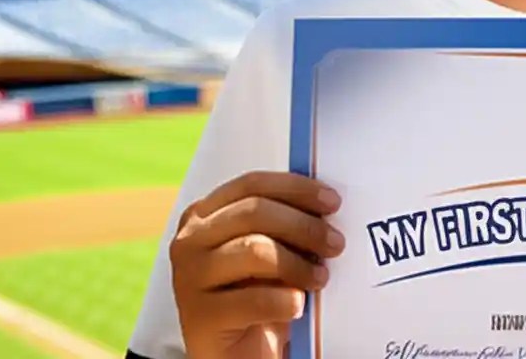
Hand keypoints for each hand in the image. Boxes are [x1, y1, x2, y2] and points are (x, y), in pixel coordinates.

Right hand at [170, 171, 345, 358]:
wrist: (237, 351)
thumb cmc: (258, 291)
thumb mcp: (269, 248)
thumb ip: (283, 223)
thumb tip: (326, 204)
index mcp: (205, 214)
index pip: (252, 184)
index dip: (296, 188)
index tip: (332, 201)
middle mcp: (190, 240)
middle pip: (255, 212)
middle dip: (304, 225)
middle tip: (336, 244)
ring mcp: (189, 278)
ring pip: (255, 251)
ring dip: (299, 264)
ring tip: (321, 278)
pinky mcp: (199, 317)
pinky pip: (254, 299)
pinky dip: (284, 300)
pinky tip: (298, 305)